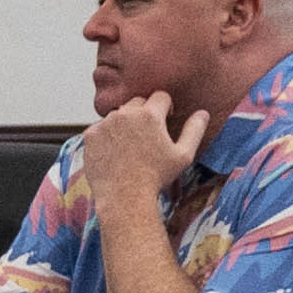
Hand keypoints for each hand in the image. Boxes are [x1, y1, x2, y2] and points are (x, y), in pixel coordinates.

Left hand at [72, 93, 212, 216]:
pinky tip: (115, 151)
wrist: (123, 196)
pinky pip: (101, 127)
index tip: (165, 120)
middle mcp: (125, 114)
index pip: (160, 96)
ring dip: (125, 123)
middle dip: (145, 112)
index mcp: (150, 115)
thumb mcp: (184, 155)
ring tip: (131, 145)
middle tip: (148, 134)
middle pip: (137, 102)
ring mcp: (105, 124)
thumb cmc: (157, 177)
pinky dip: (108, 134)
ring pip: (118, 114)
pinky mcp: (90, 135)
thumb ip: (194, 130)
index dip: (165, 107)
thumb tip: (202, 113)